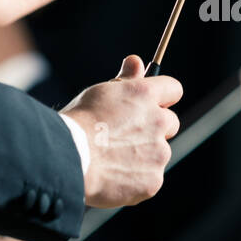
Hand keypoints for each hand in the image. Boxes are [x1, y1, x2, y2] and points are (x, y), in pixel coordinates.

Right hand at [61, 55, 181, 207]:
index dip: (162, 98)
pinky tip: (113, 177)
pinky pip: (150, 179)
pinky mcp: (153, 180)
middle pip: (170, 123)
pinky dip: (136, 179)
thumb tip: (136, 61)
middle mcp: (158, 121)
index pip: (172, 89)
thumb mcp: (100, 93)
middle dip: (155, 128)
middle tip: (125, 136)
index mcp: (145, 95)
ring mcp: (159, 152)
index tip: (152, 105)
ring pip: (159, 153)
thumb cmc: (78, 123)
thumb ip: (125, 80)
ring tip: (112, 160)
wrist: (67, 159)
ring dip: (144, 156)